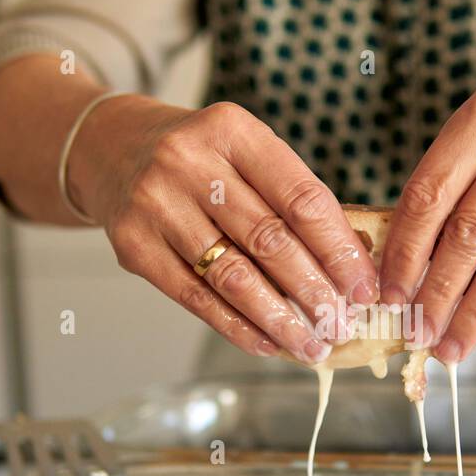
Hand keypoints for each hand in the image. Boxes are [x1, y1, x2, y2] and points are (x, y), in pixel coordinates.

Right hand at [68, 96, 378, 362]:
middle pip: (270, 240)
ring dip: (279, 319)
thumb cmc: (200, 159)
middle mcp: (190, 162)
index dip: (339, 249)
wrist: (111, 149)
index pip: (301, 198)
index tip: (365, 288)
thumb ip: (289, 198)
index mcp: (233, 131)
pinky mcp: (133, 246)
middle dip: (314, 291)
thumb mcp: (244, 153)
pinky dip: (236, 326)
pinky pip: (195, 297)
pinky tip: (265, 343)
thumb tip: (349, 267)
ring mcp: (157, 204)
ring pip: (233, 276)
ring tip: (311, 345)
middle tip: (342, 325)